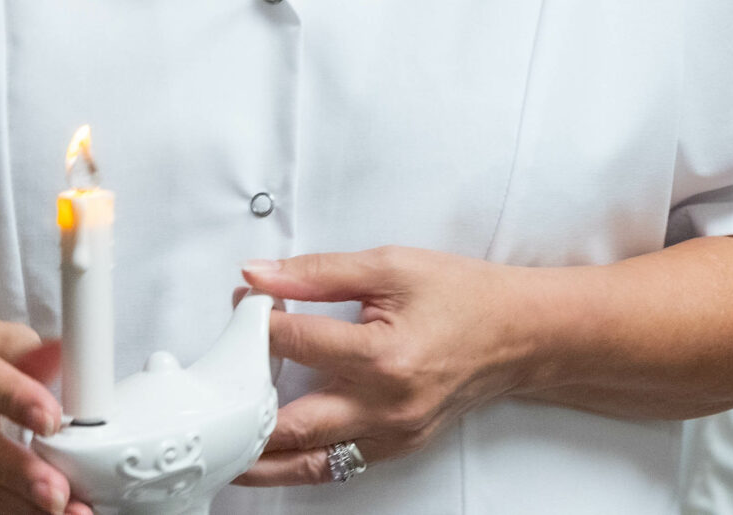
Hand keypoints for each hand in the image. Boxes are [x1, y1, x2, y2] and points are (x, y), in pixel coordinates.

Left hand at [236, 247, 521, 486]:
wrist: (523, 333)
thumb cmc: (465, 295)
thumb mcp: (394, 266)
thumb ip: (320, 272)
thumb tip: (259, 276)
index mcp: (383, 356)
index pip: (295, 342)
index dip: (257, 322)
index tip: (243, 307)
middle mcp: (385, 406)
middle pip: (287, 425)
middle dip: (239, 410)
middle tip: (209, 396)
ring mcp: (391, 435)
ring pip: (304, 462)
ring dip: (257, 457)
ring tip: (222, 443)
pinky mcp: (396, 448)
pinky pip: (335, 468)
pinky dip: (298, 462)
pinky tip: (273, 452)